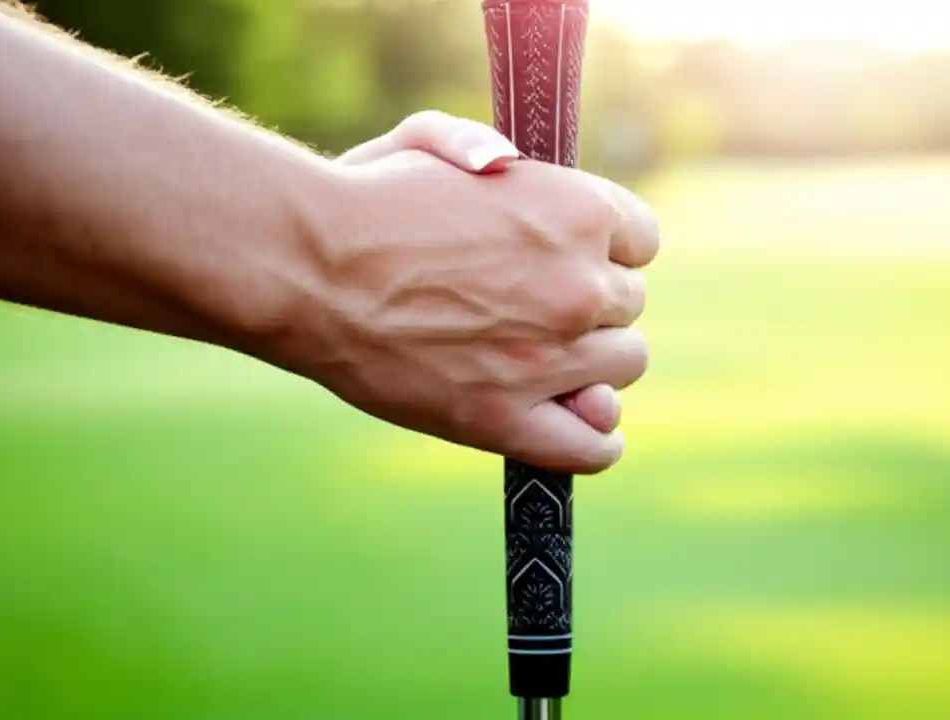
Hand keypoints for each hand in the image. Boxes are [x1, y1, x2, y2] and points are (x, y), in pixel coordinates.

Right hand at [267, 143, 657, 473]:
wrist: (306, 268)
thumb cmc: (363, 199)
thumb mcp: (432, 140)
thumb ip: (489, 146)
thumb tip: (512, 166)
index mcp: (580, 211)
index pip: (642, 242)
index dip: (603, 249)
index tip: (566, 256)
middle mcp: (581, 286)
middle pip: (630, 306)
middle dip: (588, 302)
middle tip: (528, 302)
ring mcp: (551, 358)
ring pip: (624, 367)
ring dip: (590, 361)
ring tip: (535, 355)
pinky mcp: (509, 419)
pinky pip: (597, 445)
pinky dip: (593, 435)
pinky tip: (570, 417)